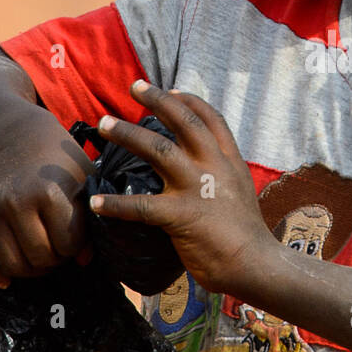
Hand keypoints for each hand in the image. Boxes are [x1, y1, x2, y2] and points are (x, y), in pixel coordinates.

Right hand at [0, 121, 94, 286]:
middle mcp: (15, 202)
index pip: (68, 246)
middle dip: (54, 259)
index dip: (76, 246)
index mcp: (49, 193)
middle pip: (39, 259)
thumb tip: (84, 261)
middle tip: (58, 246)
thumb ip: (90, 223)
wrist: (21, 141)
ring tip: (40, 252)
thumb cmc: (61, 166)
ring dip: (30, 268)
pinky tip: (6, 276)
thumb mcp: (85, 185)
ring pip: (11, 266)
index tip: (75, 234)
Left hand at [89, 83, 271, 296]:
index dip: (188, 101)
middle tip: (134, 87)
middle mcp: (214, 167)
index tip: (170, 90)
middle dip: (157, 100)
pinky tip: (96, 203)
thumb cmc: (245, 235)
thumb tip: (200, 172)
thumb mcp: (240, 192)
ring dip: (128, 134)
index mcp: (230, 161)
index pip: (210, 119)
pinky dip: (115, 205)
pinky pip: (141, 206)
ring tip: (104, 124)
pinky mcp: (181, 215)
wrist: (256, 264)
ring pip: (159, 150)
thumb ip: (220, 176)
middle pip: (184, 122)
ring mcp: (197, 189)